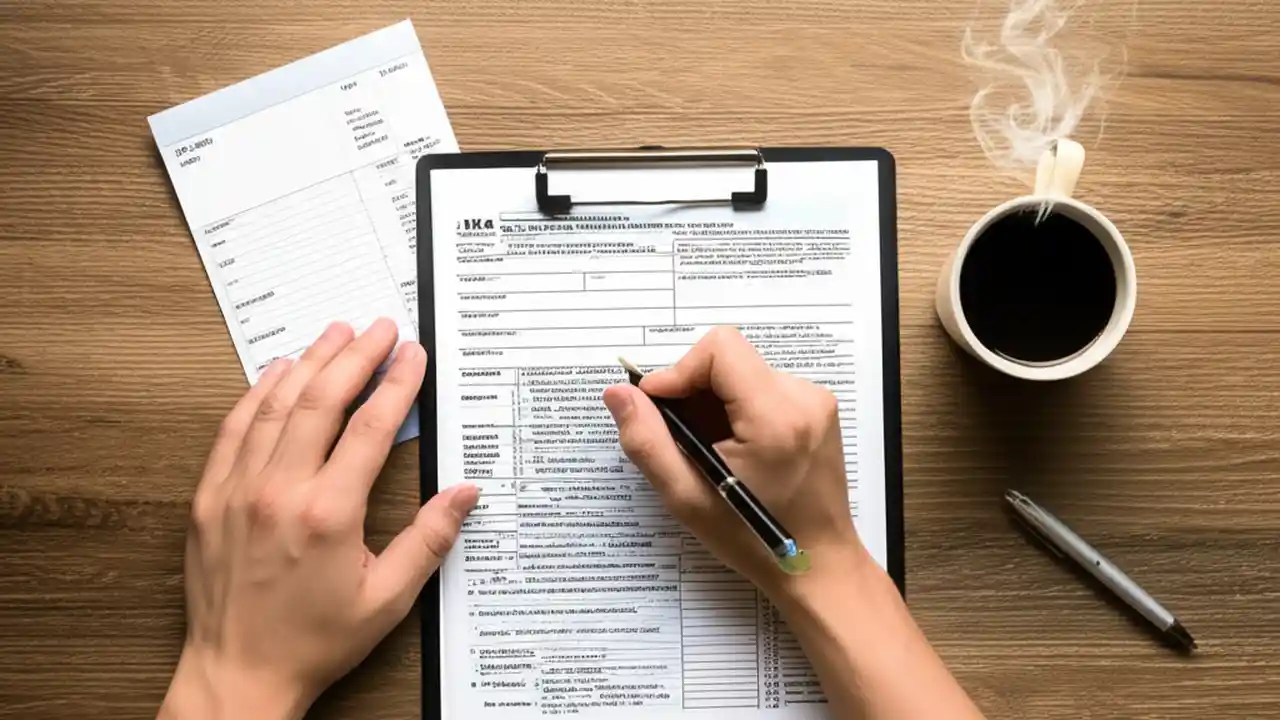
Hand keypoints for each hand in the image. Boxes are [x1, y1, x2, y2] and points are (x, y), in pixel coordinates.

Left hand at [159, 319, 477, 719]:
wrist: (238, 674)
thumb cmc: (314, 641)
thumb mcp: (388, 599)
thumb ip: (429, 540)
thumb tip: (465, 493)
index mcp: (328, 514)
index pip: (369, 428)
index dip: (396, 384)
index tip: (412, 356)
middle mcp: (279, 491)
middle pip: (322, 400)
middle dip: (356, 356)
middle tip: (379, 327)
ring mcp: (238, 490)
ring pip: (276, 405)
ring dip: (309, 362)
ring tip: (336, 333)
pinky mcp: (209, 498)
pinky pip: (234, 429)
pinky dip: (257, 394)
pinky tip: (276, 372)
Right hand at [602, 327, 864, 600]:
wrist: (819, 565)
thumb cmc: (755, 540)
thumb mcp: (687, 497)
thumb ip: (647, 441)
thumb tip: (618, 393)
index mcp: (776, 417)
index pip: (720, 349)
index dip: (679, 370)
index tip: (657, 406)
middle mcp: (803, 398)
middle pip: (729, 359)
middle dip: (693, 391)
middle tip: (680, 438)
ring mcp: (815, 402)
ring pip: (742, 372)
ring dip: (714, 402)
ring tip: (709, 450)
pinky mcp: (817, 410)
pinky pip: (762, 387)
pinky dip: (736, 409)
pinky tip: (733, 449)